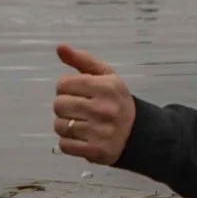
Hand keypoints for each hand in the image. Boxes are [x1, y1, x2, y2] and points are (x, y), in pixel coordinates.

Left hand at [52, 44, 133, 166]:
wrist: (138, 132)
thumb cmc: (116, 101)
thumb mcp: (105, 76)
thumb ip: (82, 60)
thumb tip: (60, 47)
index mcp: (107, 86)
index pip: (63, 84)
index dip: (66, 88)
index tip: (77, 92)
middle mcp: (104, 109)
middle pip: (58, 105)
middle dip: (64, 106)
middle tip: (79, 109)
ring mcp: (100, 132)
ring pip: (59, 126)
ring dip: (65, 125)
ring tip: (80, 123)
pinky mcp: (96, 151)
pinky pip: (64, 145)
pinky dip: (68, 142)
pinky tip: (81, 137)